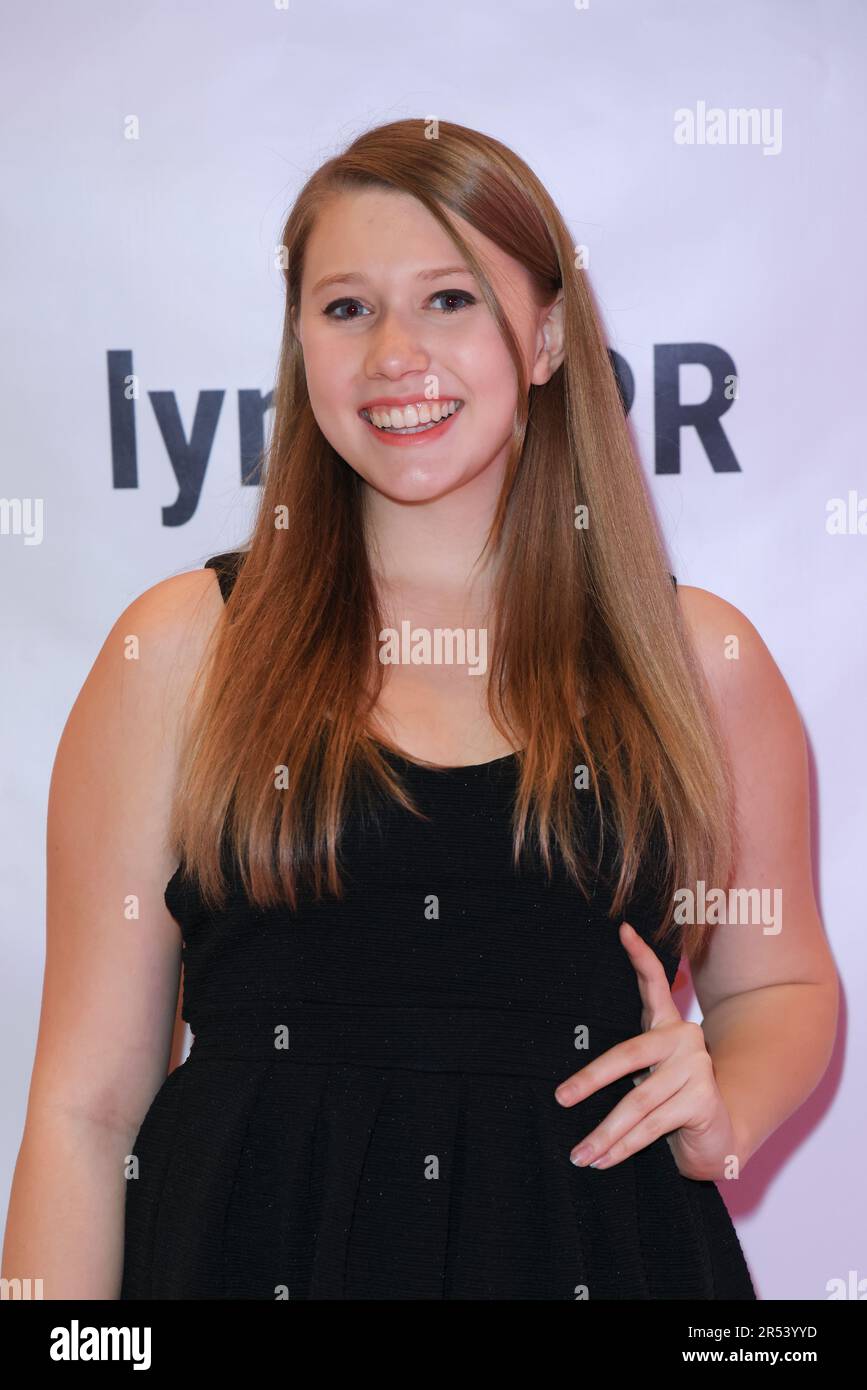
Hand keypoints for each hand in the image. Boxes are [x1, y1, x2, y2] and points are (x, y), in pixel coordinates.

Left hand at [554, 922, 740, 1180]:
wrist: (718, 1139)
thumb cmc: (671, 1104)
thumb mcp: (645, 1078)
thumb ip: (625, 1067)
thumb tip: (570, 1082)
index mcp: (668, 1026)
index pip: (654, 985)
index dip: (640, 956)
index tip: (623, 930)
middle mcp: (685, 1039)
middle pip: (630, 1053)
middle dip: (592, 1080)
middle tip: (561, 1098)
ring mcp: (698, 1067)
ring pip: (639, 1101)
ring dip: (605, 1133)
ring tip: (580, 1155)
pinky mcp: (704, 1099)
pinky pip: (654, 1125)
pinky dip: (625, 1147)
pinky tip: (604, 1160)